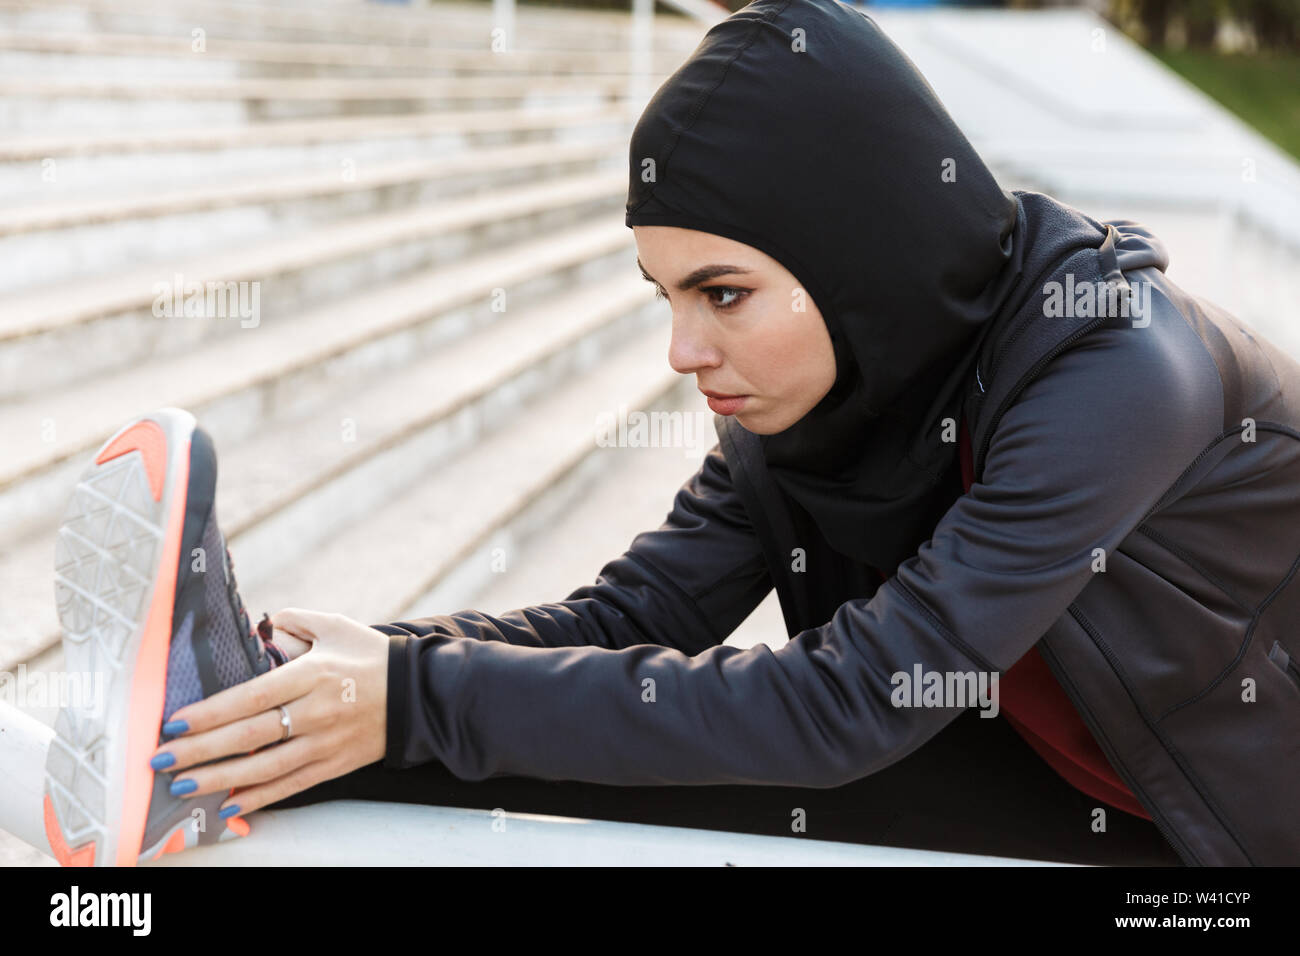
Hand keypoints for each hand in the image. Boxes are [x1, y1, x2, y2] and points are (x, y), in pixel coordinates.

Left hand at [151, 608, 388, 817]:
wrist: (420, 692)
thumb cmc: (370, 655)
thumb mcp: (334, 625)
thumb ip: (292, 621)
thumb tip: (259, 628)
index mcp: (313, 673)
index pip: (253, 696)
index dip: (212, 712)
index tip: (176, 722)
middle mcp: (317, 711)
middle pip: (251, 735)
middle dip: (201, 750)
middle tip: (161, 759)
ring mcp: (326, 742)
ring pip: (267, 767)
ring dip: (220, 779)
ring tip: (182, 786)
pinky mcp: (335, 764)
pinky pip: (291, 785)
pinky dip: (258, 797)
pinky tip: (227, 804)